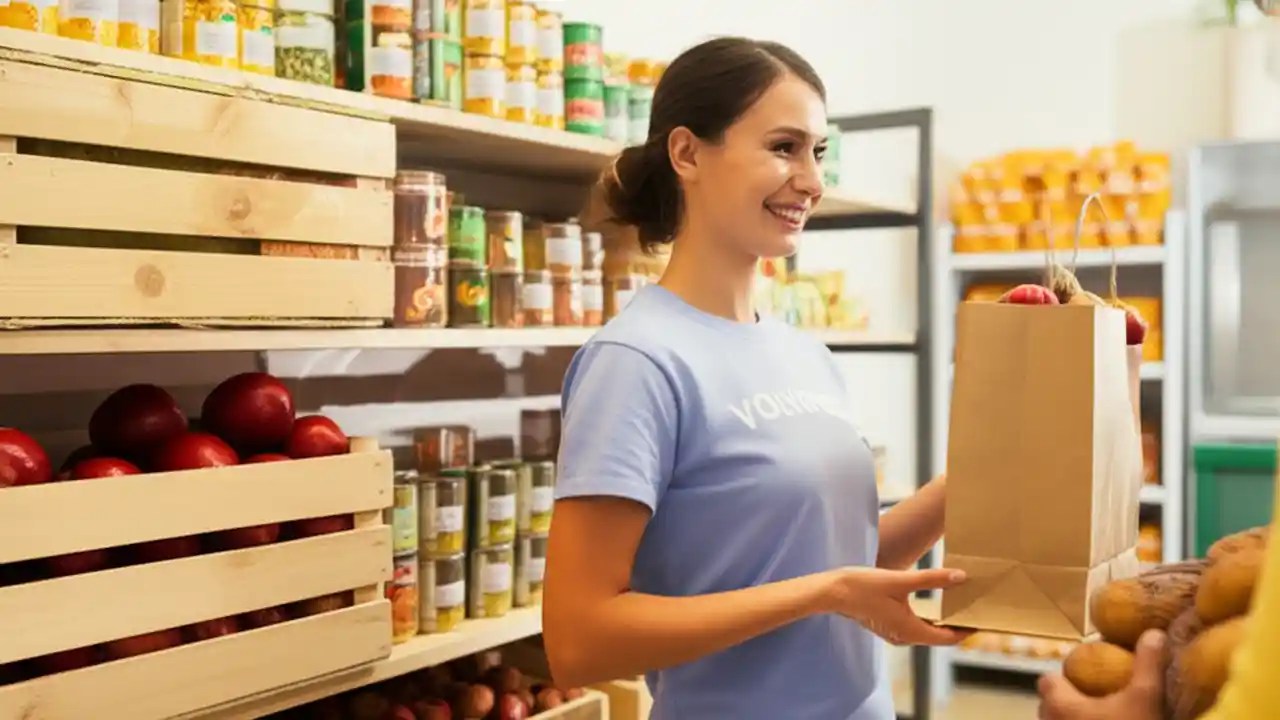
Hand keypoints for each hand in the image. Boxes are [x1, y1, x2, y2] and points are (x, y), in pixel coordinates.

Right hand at [827, 567, 972, 645]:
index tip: (982, 620)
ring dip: (941, 621)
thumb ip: (933, 579)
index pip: (947, 638)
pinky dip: (926, 618)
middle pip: (938, 636)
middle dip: (956, 625)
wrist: (831, 592)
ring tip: (956, 604)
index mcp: (910, 631)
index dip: (966, 630)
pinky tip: (931, 603)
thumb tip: (961, 577)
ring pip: (925, 631)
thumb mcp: (901, 580)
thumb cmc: (863, 586)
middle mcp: (903, 637)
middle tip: (973, 608)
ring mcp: (893, 633)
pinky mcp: (886, 625)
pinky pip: (913, 626)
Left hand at [1037, 630, 1164, 719]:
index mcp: (1060, 704)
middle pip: (1048, 705)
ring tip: (1100, 719)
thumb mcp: (1147, 699)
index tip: (1088, 678)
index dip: (1064, 678)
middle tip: (1096, 700)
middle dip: (1067, 701)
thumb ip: (1148, 664)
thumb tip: (1153, 633)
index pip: (1046, 680)